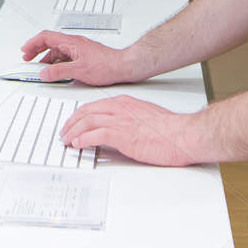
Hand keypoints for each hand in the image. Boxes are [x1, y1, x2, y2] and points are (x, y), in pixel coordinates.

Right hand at [20, 30, 135, 86]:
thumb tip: (44, 73)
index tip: (25, 50)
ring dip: (46, 59)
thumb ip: (59, 72)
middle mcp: (74, 43)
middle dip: (36, 50)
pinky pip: (65, 57)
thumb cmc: (107, 65)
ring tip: (41, 69)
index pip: (46, 37)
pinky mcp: (83, 56)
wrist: (124, 66)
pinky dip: (56, 63)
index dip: (33, 43)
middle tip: (28, 58)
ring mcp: (79, 49)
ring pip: (57, 51)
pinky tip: (56, 71)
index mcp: (71, 42)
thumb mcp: (79, 70)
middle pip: (49, 43)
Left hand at [58, 95, 200, 166]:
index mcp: (125, 103)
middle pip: (86, 112)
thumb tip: (118, 127)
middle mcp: (120, 109)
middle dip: (71, 123)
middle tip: (64, 132)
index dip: (79, 115)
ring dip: (73, 132)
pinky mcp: (122, 135)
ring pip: (88, 122)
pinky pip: (96, 135)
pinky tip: (78, 145)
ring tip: (67, 140)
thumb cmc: (169, 129)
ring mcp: (120, 121)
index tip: (73, 123)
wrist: (182, 134)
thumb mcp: (144, 116)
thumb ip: (129, 118)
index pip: (94, 106)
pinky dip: (83, 139)